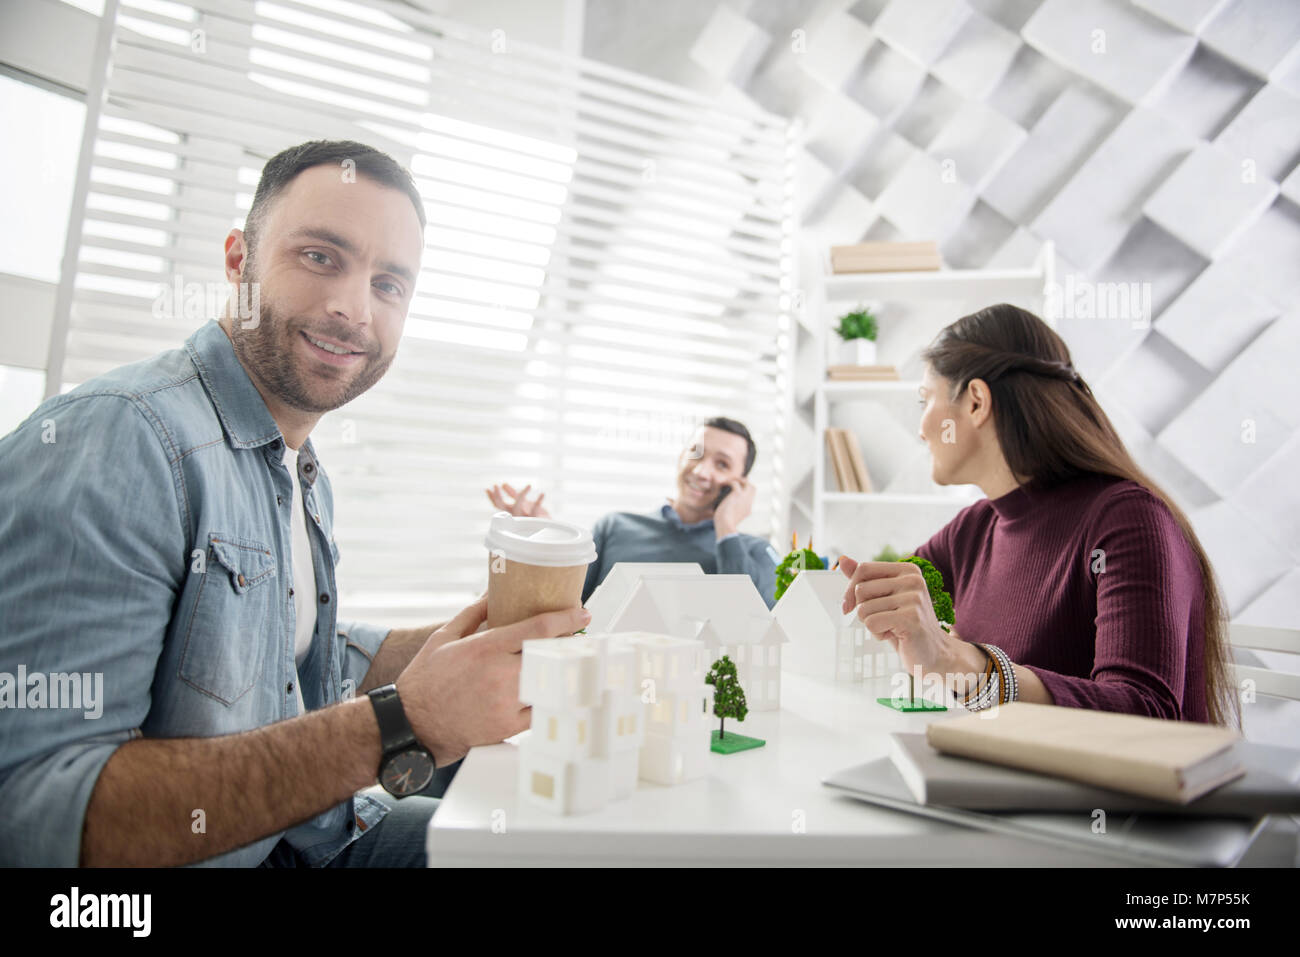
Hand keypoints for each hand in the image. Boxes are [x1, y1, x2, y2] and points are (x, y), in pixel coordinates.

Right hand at [395, 601, 588, 765]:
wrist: (411, 725)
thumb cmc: (425, 679)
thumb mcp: (444, 637)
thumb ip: (473, 613)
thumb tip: (493, 593)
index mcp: (486, 648)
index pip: (538, 629)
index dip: (566, 619)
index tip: (582, 614)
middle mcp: (500, 674)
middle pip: (551, 655)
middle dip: (570, 646)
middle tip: (579, 640)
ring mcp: (506, 704)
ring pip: (550, 684)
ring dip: (562, 673)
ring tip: (570, 664)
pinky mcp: (508, 728)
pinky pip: (540, 712)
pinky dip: (549, 700)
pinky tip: (553, 692)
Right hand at [485, 482, 549, 517]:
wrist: (547, 527)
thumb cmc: (533, 514)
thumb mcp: (521, 502)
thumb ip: (512, 493)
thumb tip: (503, 484)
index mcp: (511, 512)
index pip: (498, 505)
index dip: (492, 498)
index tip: (488, 488)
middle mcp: (515, 515)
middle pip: (503, 507)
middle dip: (498, 497)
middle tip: (496, 485)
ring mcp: (524, 518)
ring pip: (519, 507)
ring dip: (522, 495)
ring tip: (529, 485)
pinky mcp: (535, 520)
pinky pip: (535, 510)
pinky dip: (539, 501)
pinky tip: (542, 494)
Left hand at [712, 475, 754, 537]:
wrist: (726, 525)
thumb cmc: (724, 525)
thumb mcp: (730, 519)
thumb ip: (730, 514)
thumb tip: (723, 511)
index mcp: (748, 510)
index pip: (751, 498)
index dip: (746, 492)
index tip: (738, 490)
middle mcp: (748, 503)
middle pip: (753, 488)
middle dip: (746, 483)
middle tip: (736, 481)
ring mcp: (744, 498)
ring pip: (747, 483)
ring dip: (738, 480)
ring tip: (729, 480)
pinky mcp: (737, 494)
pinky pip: (735, 483)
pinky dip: (729, 482)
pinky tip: (723, 483)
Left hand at [838, 555, 955, 678]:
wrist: (934, 653)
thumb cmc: (905, 625)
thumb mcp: (884, 599)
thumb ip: (865, 579)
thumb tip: (843, 560)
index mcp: (907, 570)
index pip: (864, 569)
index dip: (850, 590)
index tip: (849, 606)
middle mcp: (913, 580)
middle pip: (860, 590)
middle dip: (863, 610)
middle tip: (884, 619)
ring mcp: (914, 598)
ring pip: (863, 609)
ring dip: (871, 625)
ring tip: (892, 628)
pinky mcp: (911, 618)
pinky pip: (871, 623)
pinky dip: (877, 634)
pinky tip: (895, 635)